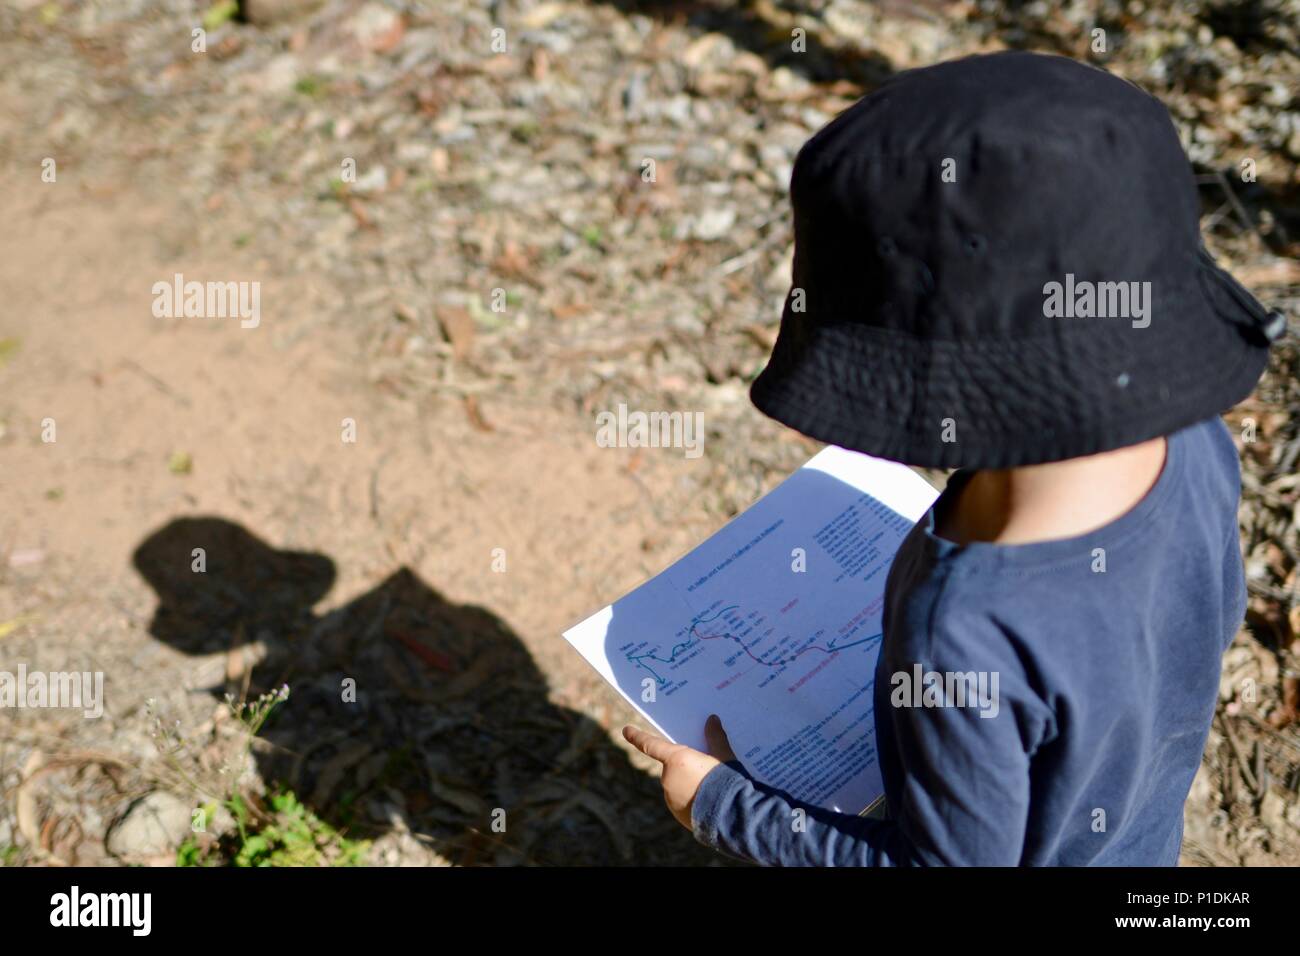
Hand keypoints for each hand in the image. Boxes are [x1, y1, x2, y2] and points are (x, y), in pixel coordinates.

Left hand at [623, 715, 736, 830]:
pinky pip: (681, 802)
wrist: (731, 814)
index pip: (650, 744)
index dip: (637, 736)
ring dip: (689, 785)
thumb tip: (712, 719)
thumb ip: (715, 737)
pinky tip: (708, 801)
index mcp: (676, 760)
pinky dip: (691, 800)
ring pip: (677, 786)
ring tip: (712, 788)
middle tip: (704, 768)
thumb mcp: (723, 755)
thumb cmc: (726, 780)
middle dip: (685, 767)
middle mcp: (668, 778)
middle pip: (672, 767)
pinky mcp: (677, 814)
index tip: (626, 730)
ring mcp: (671, 798)